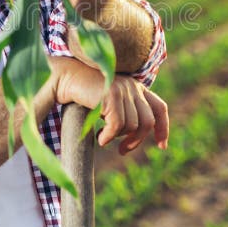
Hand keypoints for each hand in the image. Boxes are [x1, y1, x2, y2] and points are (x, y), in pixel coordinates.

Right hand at [49, 57, 168, 153]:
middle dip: (137, 140)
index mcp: (135, 87)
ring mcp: (123, 90)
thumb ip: (120, 113)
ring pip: (132, 126)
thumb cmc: (81, 90)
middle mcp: (133, 87)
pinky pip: (117, 125)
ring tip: (103, 137)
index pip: (159, 108)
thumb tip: (127, 137)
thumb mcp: (106, 103)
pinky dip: (108, 136)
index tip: (162, 146)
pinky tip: (99, 138)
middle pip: (147, 122)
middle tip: (122, 151)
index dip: (163, 128)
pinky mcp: (112, 95)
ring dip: (117, 137)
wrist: (64, 75)